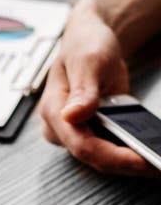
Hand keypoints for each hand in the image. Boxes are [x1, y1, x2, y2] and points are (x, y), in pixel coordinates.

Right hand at [38, 0, 152, 175]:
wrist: (89, 40)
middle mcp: (60, 128)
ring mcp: (74, 133)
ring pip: (103, 159)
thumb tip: (72, 116)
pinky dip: (130, 152)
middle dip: (127, 163)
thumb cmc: (84, 46)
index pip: (82, 145)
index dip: (113, 157)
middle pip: (93, 157)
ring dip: (131, 161)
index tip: (142, 160)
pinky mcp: (89, 134)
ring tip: (157, 160)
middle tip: (158, 164)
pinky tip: (150, 150)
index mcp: (54, 112)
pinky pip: (110, 150)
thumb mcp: (87, 61)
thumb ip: (82, 90)